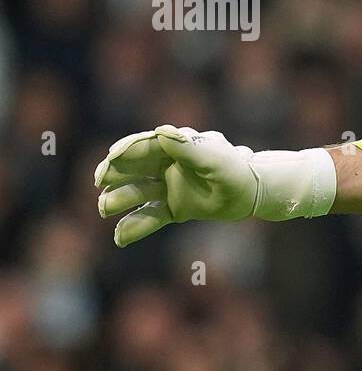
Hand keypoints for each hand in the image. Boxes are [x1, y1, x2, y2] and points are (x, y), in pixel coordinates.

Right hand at [94, 126, 257, 246]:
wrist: (253, 193)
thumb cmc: (235, 170)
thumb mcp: (213, 158)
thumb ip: (188, 148)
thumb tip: (161, 132)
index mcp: (175, 148)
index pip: (144, 146)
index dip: (126, 150)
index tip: (110, 157)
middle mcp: (167, 166)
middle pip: (133, 168)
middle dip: (114, 173)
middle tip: (100, 181)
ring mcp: (169, 188)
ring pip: (137, 193)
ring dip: (119, 199)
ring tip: (104, 207)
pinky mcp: (175, 209)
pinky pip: (151, 217)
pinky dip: (135, 227)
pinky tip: (119, 238)